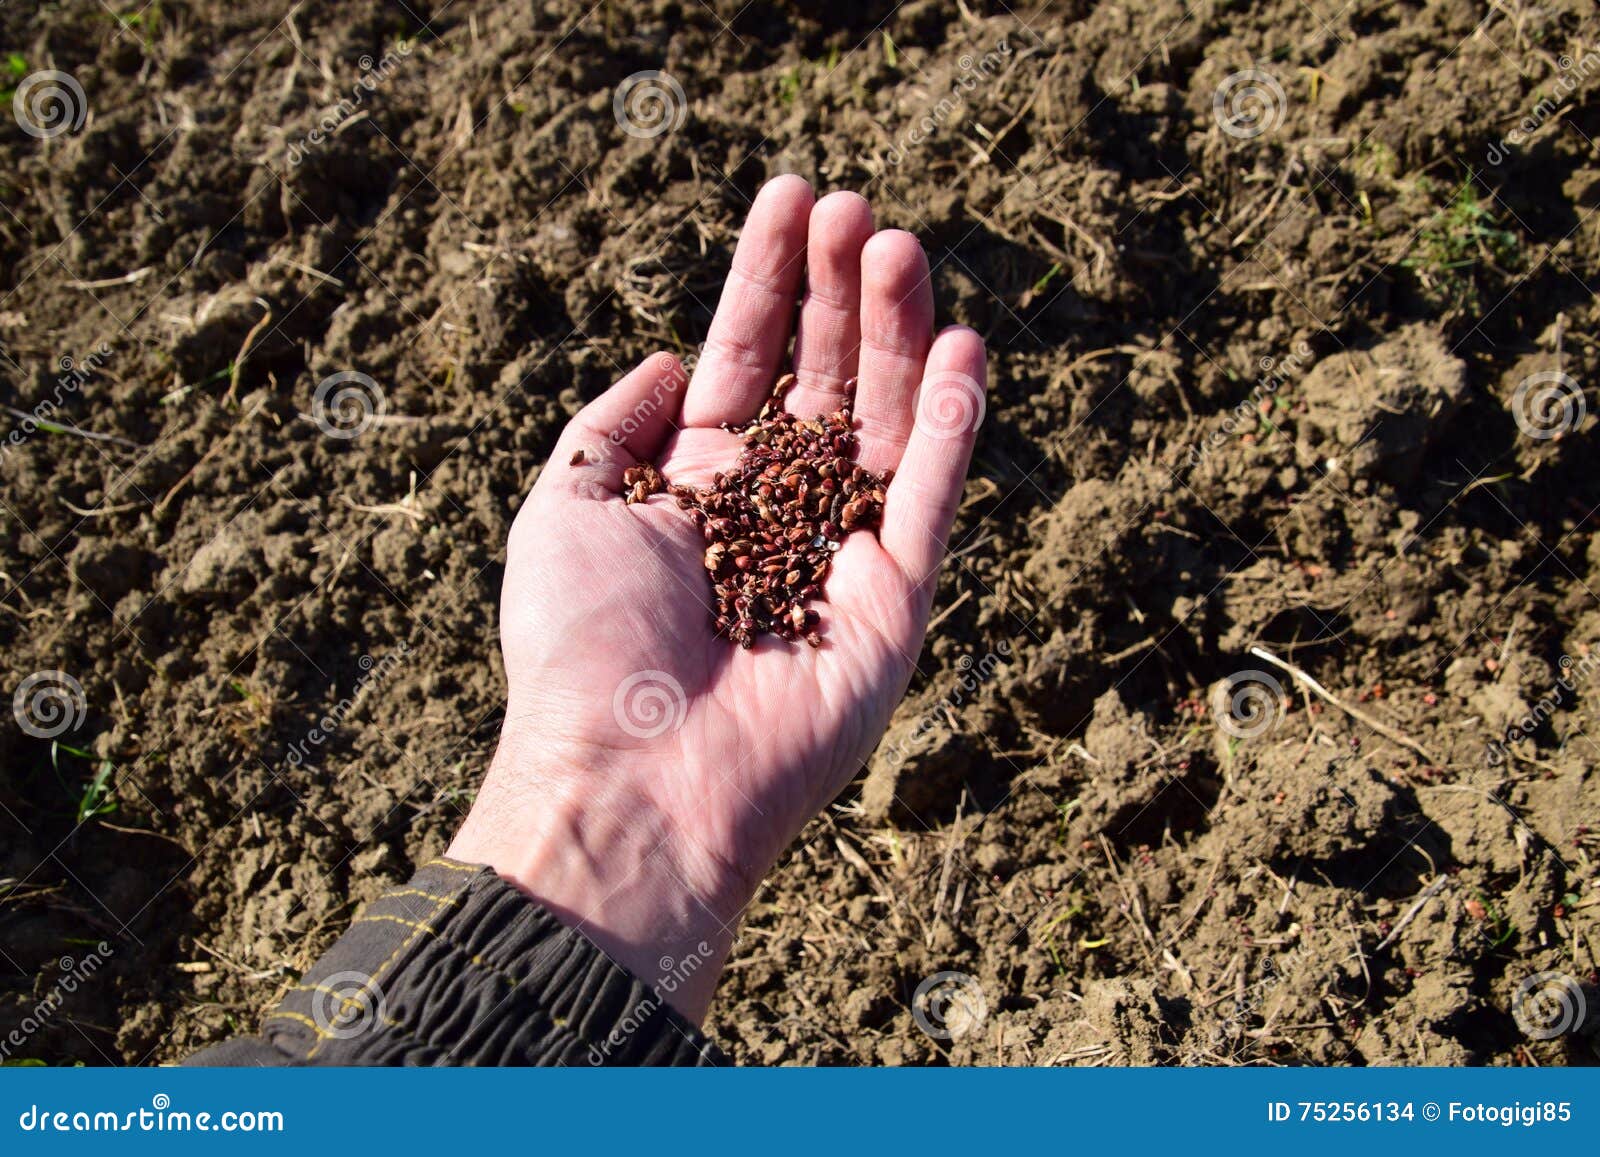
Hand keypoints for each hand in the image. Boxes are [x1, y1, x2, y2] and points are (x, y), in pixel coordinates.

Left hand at [448, 176, 986, 1020]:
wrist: (633, 777)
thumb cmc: (580, 646)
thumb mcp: (564, 506)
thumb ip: (613, 426)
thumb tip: (672, 359)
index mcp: (694, 490)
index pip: (745, 360)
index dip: (768, 280)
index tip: (793, 197)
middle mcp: (772, 515)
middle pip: (821, 379)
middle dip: (838, 293)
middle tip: (855, 209)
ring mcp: (838, 557)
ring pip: (882, 422)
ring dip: (896, 335)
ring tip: (897, 244)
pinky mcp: (894, 604)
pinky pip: (929, 499)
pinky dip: (950, 426)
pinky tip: (959, 347)